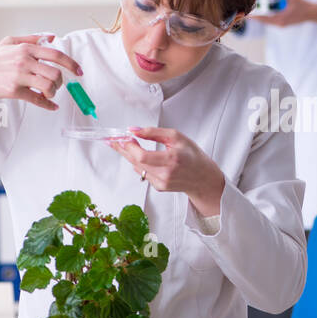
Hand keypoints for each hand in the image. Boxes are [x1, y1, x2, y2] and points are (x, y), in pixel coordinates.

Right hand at [0, 34, 82, 112]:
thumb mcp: (10, 42)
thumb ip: (32, 38)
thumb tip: (52, 36)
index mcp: (26, 48)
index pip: (56, 55)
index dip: (71, 64)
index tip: (79, 72)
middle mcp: (23, 61)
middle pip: (55, 74)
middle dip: (61, 82)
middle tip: (58, 85)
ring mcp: (18, 76)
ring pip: (48, 87)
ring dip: (54, 93)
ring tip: (49, 93)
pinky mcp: (13, 91)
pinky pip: (37, 99)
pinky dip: (48, 104)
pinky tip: (51, 106)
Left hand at [109, 126, 226, 215]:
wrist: (203, 178)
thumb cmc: (192, 155)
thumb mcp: (176, 137)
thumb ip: (153, 132)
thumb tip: (134, 130)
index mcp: (172, 159)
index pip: (142, 156)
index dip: (129, 147)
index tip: (124, 138)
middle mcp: (166, 174)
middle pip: (136, 162)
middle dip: (123, 149)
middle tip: (114, 140)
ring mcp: (162, 183)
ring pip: (137, 168)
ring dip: (130, 156)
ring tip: (126, 145)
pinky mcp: (159, 187)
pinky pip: (143, 174)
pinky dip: (140, 164)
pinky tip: (143, 158)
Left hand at [249, 0, 316, 26]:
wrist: (312, 14)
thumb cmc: (303, 5)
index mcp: (281, 18)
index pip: (265, 18)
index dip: (255, 17)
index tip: (247, 15)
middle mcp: (280, 23)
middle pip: (264, 22)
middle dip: (255, 18)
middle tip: (245, 14)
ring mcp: (282, 24)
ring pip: (267, 23)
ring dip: (260, 19)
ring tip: (251, 15)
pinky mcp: (283, 24)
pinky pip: (271, 22)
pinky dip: (265, 19)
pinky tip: (261, 16)